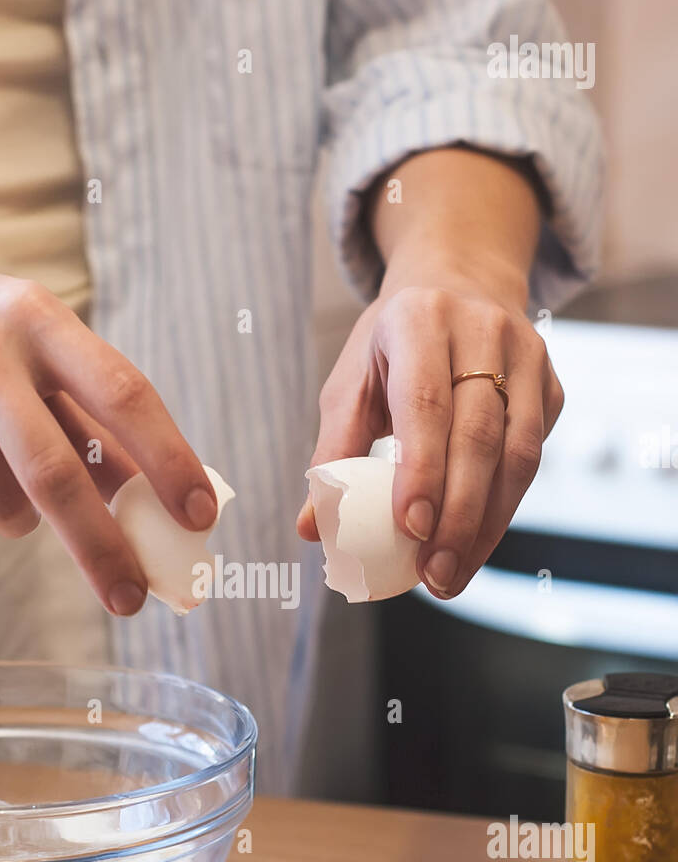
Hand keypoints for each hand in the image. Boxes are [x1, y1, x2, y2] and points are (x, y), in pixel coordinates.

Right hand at [0, 160, 216, 616]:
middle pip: (56, 476)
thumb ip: (92, 415)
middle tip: (131, 596)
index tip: (200, 515)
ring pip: (4, 511)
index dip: (169, 460)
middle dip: (102, 548)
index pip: (122, 394)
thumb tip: (157, 503)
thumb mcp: (38, 344)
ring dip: (21, 517)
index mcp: (38, 318)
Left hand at [297, 269, 563, 598]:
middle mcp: (483, 330)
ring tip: (451, 576)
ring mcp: (528, 357)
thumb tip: (310, 529)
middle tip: (431, 575)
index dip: (421, 470)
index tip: (409, 529)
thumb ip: (332, 452)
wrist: (459, 286)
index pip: (426, 404)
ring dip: (486, 526)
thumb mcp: (351, 383)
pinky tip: (474, 546)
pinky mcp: (551, 386)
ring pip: (518, 454)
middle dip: (457, 515)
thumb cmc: (391, 349)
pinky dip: (503, 509)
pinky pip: (532, 458)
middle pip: (478, 436)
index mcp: (420, 319)